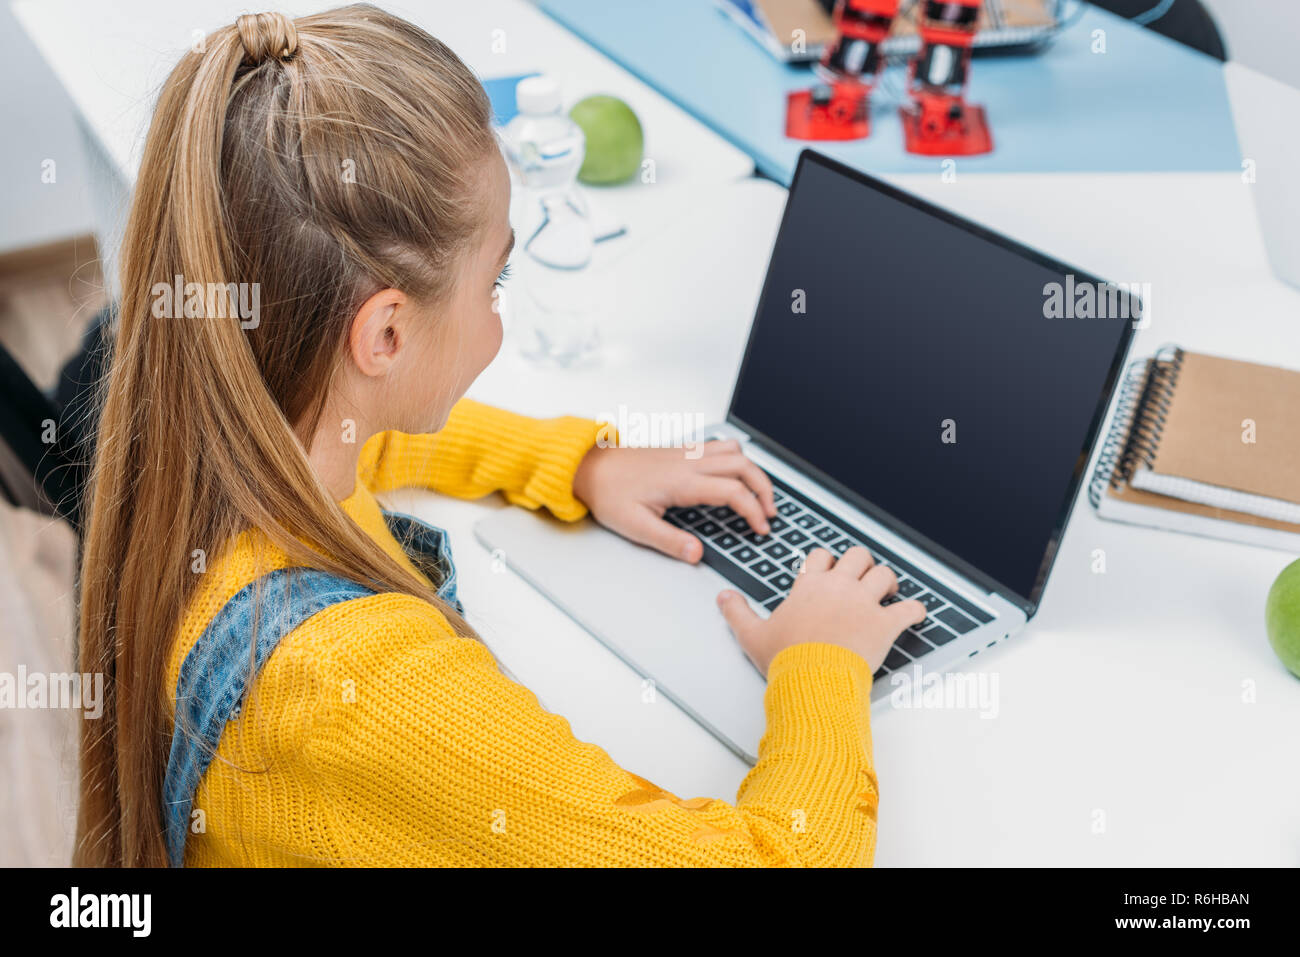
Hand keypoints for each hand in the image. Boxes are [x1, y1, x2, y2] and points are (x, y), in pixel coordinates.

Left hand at [572, 439, 775, 562]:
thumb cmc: (609, 494)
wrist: (589, 467)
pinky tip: (734, 476)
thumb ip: (669, 541)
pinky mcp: (681, 450)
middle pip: (743, 466)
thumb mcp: (635, 527)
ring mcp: (686, 453)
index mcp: (681, 482)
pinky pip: (719, 445)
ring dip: (753, 471)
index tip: (761, 529)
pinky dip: (737, 459)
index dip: (754, 511)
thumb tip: (697, 554)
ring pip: (735, 451)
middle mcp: (689, 462)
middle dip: (764, 489)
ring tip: (758, 495)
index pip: (733, 492)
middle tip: (770, 513)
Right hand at [716, 546, 925, 675]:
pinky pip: (910, 609)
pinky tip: (915, 614)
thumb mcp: (752, 634)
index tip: (828, 572)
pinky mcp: (885, 624)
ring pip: (885, 575)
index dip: (826, 562)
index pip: (821, 556)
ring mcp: (865, 604)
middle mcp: (839, 587)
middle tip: (862, 579)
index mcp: (809, 586)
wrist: (812, 680)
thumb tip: (723, 597)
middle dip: (862, 564)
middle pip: (858, 556)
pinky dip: (916, 610)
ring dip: (888, 582)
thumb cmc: (785, 658)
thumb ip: (737, 612)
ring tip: (887, 593)